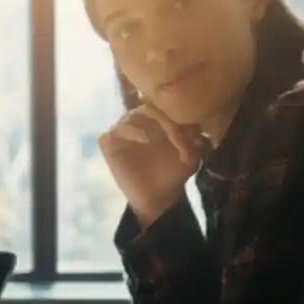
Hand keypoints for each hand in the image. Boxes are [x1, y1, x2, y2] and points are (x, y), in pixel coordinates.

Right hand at [98, 103, 203, 226]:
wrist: (158, 198)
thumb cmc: (173, 173)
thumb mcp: (191, 154)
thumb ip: (193, 135)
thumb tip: (195, 120)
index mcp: (156, 120)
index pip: (164, 106)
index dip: (178, 115)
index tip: (193, 133)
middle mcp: (137, 122)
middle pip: (148, 108)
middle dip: (165, 120)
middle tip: (177, 135)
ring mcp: (121, 131)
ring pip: (132, 115)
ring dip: (149, 125)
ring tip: (163, 138)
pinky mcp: (108, 144)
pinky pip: (115, 131)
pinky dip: (131, 132)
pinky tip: (146, 140)